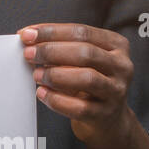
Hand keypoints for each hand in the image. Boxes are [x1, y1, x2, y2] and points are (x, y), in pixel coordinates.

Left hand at [17, 23, 134, 145]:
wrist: (106, 117)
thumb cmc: (88, 80)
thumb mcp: (81, 59)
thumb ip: (60, 45)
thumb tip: (27, 36)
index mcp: (116, 45)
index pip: (81, 32)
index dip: (51, 32)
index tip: (26, 34)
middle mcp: (122, 66)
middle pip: (85, 53)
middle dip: (51, 51)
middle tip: (28, 54)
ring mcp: (116, 91)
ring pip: (86, 78)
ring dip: (55, 75)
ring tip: (37, 75)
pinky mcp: (106, 113)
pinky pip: (80, 107)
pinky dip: (56, 100)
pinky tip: (42, 93)